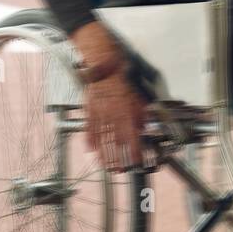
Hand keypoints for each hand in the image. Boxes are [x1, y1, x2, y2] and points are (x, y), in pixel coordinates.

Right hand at [71, 21, 145, 170]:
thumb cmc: (122, 74)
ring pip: (102, 137)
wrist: (103, 60)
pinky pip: (89, 126)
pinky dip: (89, 139)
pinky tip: (89, 149)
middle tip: (119, 171)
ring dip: (104, 154)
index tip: (137, 163)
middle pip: (116, 142)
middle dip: (118, 158)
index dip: (135, 152)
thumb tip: (144, 127)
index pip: (132, 137)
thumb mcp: (138, 93)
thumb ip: (141, 112)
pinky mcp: (88, 107)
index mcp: (127, 110)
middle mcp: (112, 114)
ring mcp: (98, 112)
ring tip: (105, 165)